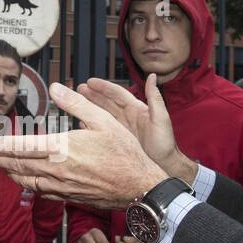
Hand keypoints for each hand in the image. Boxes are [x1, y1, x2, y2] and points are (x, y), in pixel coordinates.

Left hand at [0, 82, 166, 209]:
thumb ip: (76, 104)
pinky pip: (40, 191)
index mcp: (62, 149)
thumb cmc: (125, 153)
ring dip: (8, 172)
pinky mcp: (68, 197)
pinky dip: (26, 184)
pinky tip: (23, 179)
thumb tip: (55, 88)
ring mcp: (61, 186)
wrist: (139, 187)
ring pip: (26, 180)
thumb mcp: (103, 120)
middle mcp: (57, 170)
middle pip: (18, 165)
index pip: (21, 147)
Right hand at [78, 74, 196, 184]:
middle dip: (92, 94)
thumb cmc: (165, 144)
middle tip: (78, 88)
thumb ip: (155, 97)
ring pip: (102, 114)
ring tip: (77, 102)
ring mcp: (121, 128)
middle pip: (106, 102)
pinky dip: (93, 125)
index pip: (117, 93)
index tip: (90, 81)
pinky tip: (82, 123)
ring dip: (90, 107)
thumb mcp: (161, 119)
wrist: (164, 166)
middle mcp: (127, 116)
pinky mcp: (118, 140)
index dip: (104, 87)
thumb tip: (153, 76)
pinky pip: (102, 129)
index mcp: (137, 109)